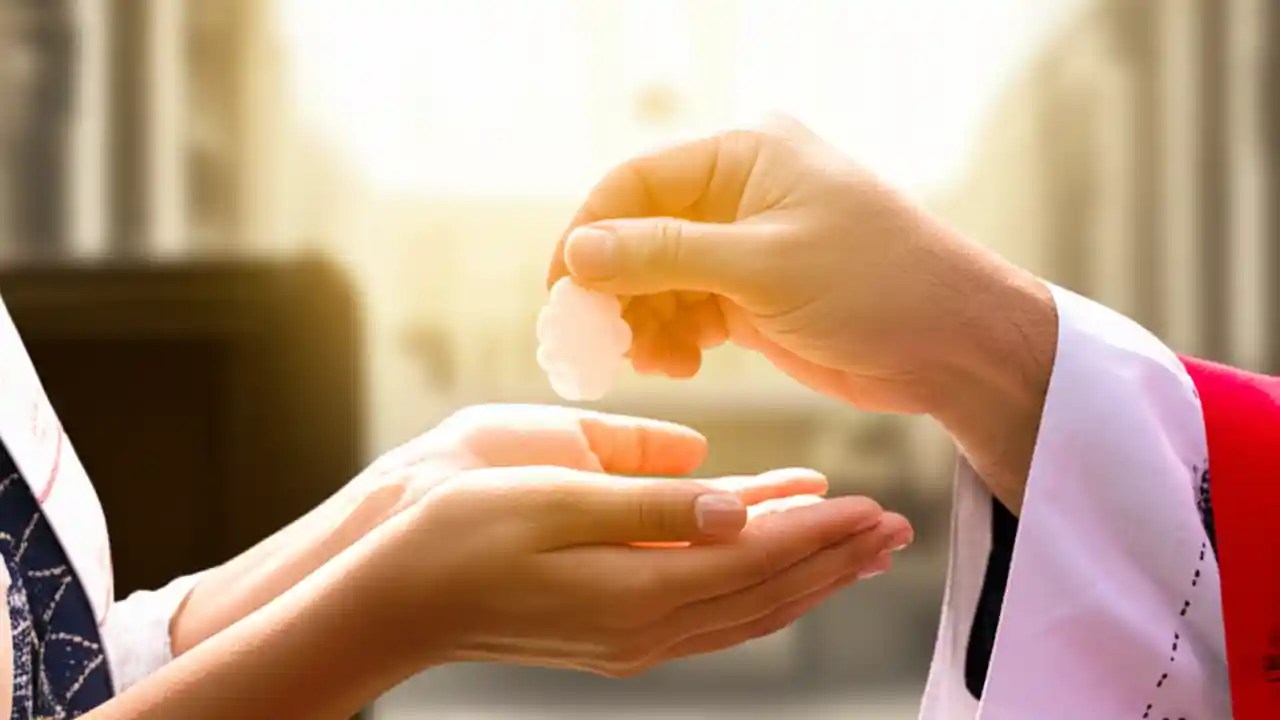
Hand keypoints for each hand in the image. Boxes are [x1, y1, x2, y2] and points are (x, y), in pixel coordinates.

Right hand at [170, 404, 824, 652]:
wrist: (393, 590)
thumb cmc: (454, 529)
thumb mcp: (548, 495)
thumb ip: (647, 501)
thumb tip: (736, 505)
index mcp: (635, 586)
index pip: (754, 558)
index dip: (817, 531)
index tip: (872, 505)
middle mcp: (646, 624)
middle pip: (765, 593)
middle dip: (833, 560)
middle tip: (893, 529)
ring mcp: (632, 636)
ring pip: (745, 610)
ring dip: (805, 580)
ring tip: (857, 552)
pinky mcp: (616, 630)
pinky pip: (710, 615)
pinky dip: (756, 593)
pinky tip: (772, 571)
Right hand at [547, 118, 1057, 509]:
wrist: (954, 345)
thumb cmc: (877, 285)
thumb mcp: (763, 266)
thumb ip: (664, 256)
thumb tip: (578, 252)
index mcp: (744, 156)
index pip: (635, 184)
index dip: (589, 236)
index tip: (563, 293)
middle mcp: (738, 194)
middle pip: (639, 235)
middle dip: (615, 289)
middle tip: (597, 343)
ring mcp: (745, 247)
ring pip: (658, 280)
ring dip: (642, 322)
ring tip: (649, 363)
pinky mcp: (753, 296)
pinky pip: (687, 312)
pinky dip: (671, 340)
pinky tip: (676, 366)